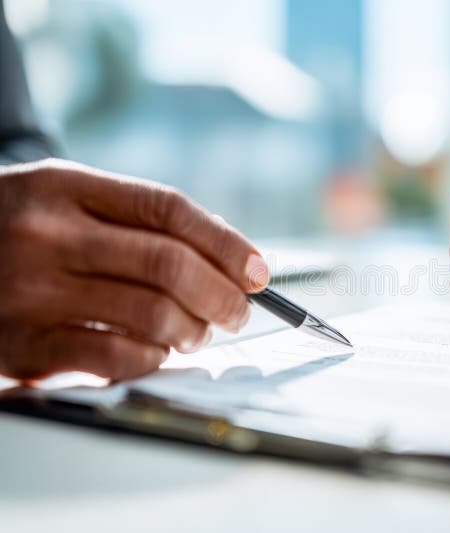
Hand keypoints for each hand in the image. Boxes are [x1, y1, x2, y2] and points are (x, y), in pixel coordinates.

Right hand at [0, 159, 269, 379]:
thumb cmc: (16, 228)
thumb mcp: (64, 199)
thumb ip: (136, 218)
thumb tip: (229, 253)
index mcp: (65, 187)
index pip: (169, 209)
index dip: (227, 243)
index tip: (258, 270)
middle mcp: (48, 235)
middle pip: (170, 264)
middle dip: (223, 294)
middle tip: (238, 311)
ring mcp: (32, 291)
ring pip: (153, 313)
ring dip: (195, 329)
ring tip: (197, 331)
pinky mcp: (23, 345)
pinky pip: (117, 357)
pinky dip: (155, 357)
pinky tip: (158, 350)